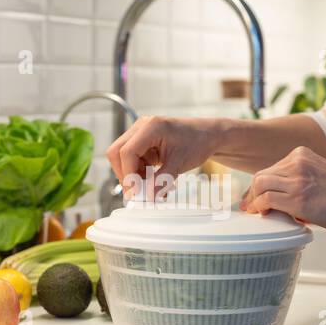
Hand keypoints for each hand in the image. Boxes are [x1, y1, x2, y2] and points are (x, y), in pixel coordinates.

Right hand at [106, 115, 221, 200]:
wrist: (208, 136)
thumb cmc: (197, 143)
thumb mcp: (179, 164)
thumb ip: (161, 181)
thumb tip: (147, 197)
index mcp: (151, 127)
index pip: (127, 152)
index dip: (128, 174)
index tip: (135, 192)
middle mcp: (142, 126)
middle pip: (117, 152)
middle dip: (125, 174)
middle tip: (137, 191)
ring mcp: (141, 133)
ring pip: (123, 157)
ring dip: (133, 174)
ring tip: (150, 186)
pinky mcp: (143, 141)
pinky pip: (133, 159)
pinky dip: (139, 172)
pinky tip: (153, 179)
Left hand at [239, 146, 325, 230]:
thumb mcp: (320, 174)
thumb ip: (299, 180)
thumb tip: (279, 199)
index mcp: (302, 154)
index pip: (271, 168)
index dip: (260, 184)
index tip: (255, 197)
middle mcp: (297, 162)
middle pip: (261, 175)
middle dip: (252, 193)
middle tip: (249, 207)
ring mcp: (296, 179)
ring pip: (260, 185)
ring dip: (254, 201)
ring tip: (256, 213)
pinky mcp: (297, 198)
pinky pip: (266, 199)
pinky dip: (260, 207)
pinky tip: (263, 214)